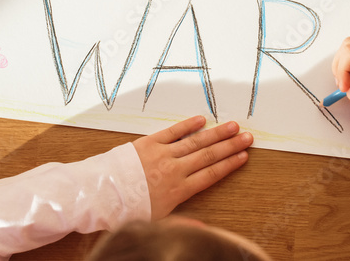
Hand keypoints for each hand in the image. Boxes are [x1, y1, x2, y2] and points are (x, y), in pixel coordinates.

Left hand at [132, 116, 251, 219]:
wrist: (102, 194)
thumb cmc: (128, 210)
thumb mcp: (158, 222)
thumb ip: (182, 222)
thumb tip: (203, 229)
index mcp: (178, 190)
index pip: (211, 174)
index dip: (230, 164)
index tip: (244, 156)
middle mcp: (174, 170)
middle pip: (209, 155)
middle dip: (230, 146)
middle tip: (247, 137)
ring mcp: (162, 154)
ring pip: (195, 142)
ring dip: (216, 133)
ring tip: (232, 126)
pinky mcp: (149, 143)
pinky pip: (173, 132)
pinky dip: (188, 125)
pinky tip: (202, 120)